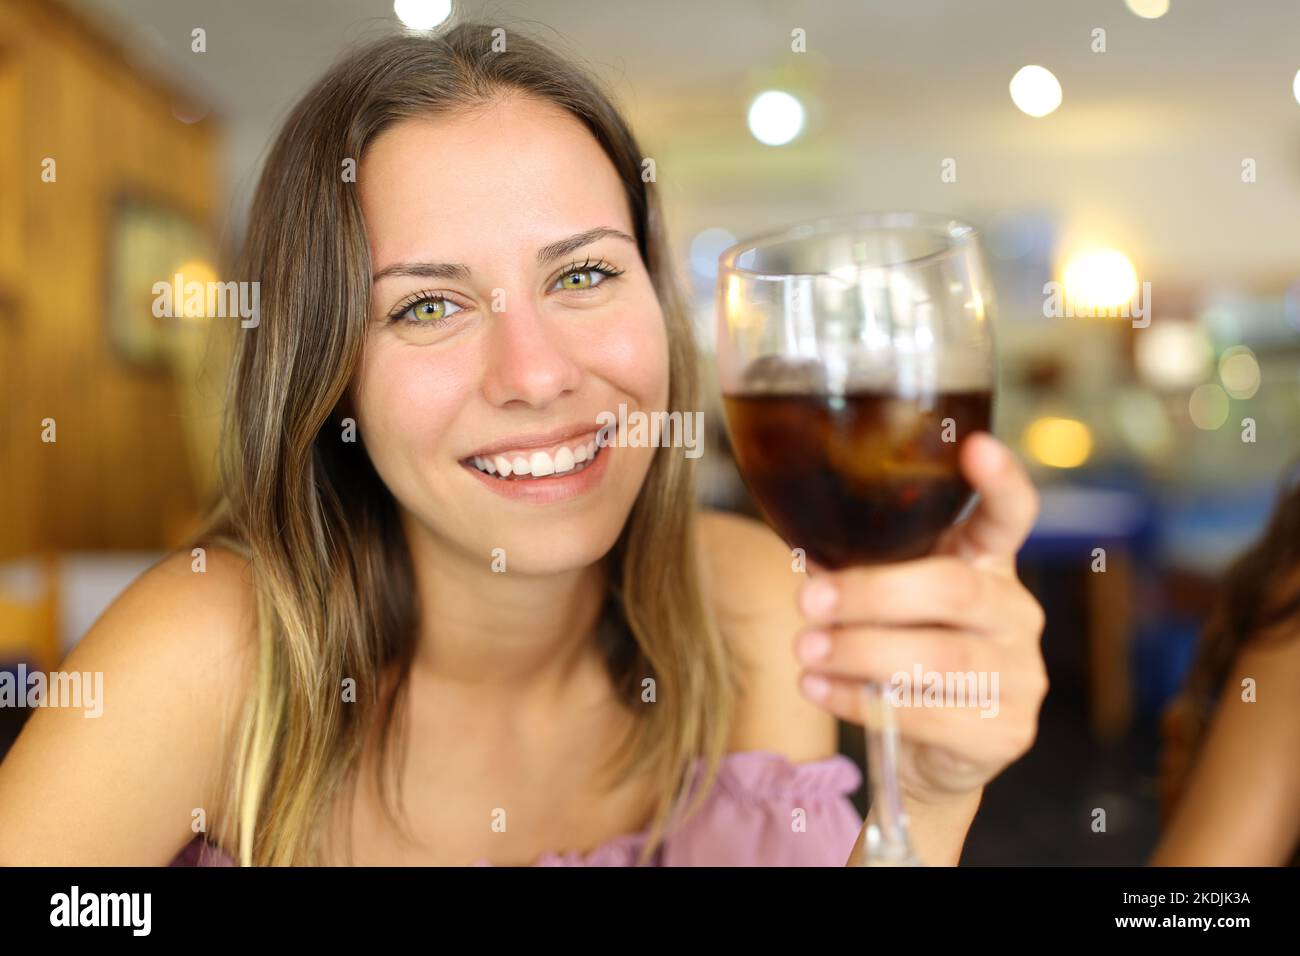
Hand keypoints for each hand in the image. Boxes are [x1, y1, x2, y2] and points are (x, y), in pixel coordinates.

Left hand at [793, 432, 1047, 803]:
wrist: (936, 753)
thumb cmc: (905, 657)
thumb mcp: (888, 606)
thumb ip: (859, 571)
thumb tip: (805, 551)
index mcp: (990, 564)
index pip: (1010, 514)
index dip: (1000, 481)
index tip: (975, 446)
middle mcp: (1016, 612)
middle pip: (954, 590)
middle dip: (872, 594)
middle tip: (809, 602)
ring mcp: (1022, 674)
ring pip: (937, 658)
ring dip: (858, 651)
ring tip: (806, 649)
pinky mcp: (1006, 731)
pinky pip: (926, 712)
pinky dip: (859, 699)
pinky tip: (818, 687)